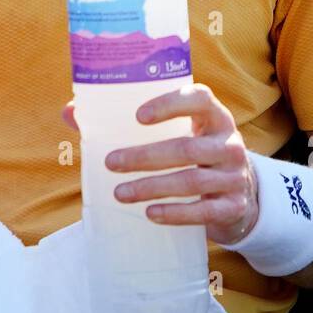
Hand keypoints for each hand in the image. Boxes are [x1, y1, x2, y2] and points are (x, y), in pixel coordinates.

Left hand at [61, 82, 259, 245]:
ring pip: (192, 180)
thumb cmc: (195, 154)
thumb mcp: (176, 133)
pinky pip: (204, 211)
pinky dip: (176, 213)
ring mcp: (235, 175)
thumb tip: (70, 113)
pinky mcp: (234, 205)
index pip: (198, 99)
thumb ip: (127, 122)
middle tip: (110, 163)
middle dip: (145, 157)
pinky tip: (150, 214)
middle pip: (186, 148)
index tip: (137, 117)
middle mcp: (229, 142)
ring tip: (120, 194)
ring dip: (152, 187)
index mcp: (214, 116)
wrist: (243, 194)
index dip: (169, 105)